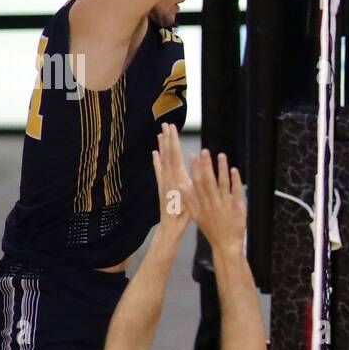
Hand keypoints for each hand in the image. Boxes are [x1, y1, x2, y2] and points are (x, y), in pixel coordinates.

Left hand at [152, 123, 191, 237]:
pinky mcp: (162, 186)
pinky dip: (156, 160)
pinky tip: (155, 153)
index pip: (175, 153)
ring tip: (160, 134)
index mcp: (178, 176)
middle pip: (168, 153)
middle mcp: (169, 176)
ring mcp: (164, 181)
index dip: (174, 140)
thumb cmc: (185, 213)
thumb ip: (192, 178)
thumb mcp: (193, 194)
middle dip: (168, 138)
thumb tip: (192, 163)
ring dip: (162, 146)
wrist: (171, 225)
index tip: (173, 127)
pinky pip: (158, 170)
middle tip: (166, 124)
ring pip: (163, 159)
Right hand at [185, 148, 246, 254]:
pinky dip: (235, 180)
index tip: (193, 156)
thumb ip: (189, 200)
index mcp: (202, 204)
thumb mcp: (196, 215)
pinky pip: (236, 191)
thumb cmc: (212, 229)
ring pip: (223, 183)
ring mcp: (225, 204)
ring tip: (221, 155)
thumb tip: (180, 186)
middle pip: (208, 181)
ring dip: (221, 169)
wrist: (226, 244)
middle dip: (206, 165)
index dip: (195, 169)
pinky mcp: (238, 207)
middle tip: (204, 151)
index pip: (197, 183)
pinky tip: (234, 170)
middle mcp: (213, 202)